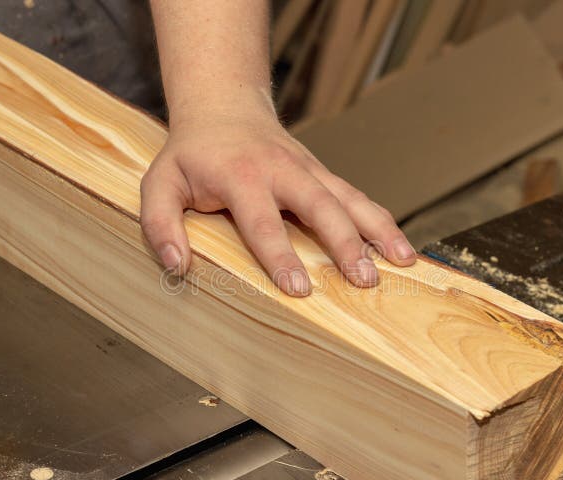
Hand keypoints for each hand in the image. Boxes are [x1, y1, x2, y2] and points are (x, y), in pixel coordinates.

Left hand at [141, 113, 415, 296]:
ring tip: (402, 262)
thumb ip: (160, 224)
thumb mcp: (160, 183)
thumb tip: (177, 267)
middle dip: (345, 243)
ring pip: (350, 198)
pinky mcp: (323, 173)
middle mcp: (282, 171)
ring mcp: (308, 169)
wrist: (223, 107)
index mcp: (241, 177)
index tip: (300, 289)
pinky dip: (381, 220)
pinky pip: (356, 196)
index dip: (281, 256)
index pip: (262, 222)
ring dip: (378, 229)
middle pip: (321, 206)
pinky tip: (400, 247)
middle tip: (364, 280)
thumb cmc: (191, 155)